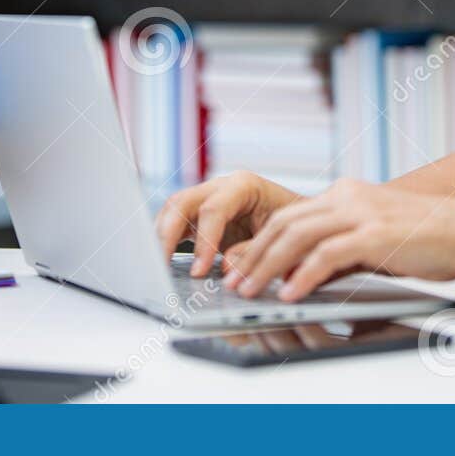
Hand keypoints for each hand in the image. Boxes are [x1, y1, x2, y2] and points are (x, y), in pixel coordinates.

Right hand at [155, 171, 302, 275]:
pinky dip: (164, 243)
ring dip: (159, 238)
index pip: (213, 208)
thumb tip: (227, 267)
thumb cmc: (296, 227)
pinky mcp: (199, 218)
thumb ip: (254, 251)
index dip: (204, 240)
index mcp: (244, 185)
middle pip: (181, 203)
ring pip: (171, 212)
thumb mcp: (282, 238)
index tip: (200, 271)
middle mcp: (220, 188)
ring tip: (154, 268)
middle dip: (166, 235)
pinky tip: (161, 265)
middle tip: (159, 266)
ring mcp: (207, 200)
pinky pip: (174, 225)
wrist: (300, 222)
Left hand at [225, 179, 454, 300]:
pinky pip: (328, 255)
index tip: (240, 266)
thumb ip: (341, 251)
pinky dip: (304, 275)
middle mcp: (349, 197)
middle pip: (285, 223)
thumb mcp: (375, 239)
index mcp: (346, 194)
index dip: (260, 243)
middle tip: (234, 281)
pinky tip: (290, 294)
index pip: (289, 216)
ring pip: (298, 236)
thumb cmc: (431, 238)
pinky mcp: (376, 233)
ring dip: (269, 266)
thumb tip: (304, 275)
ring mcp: (362, 212)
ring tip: (251, 290)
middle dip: (254, 255)